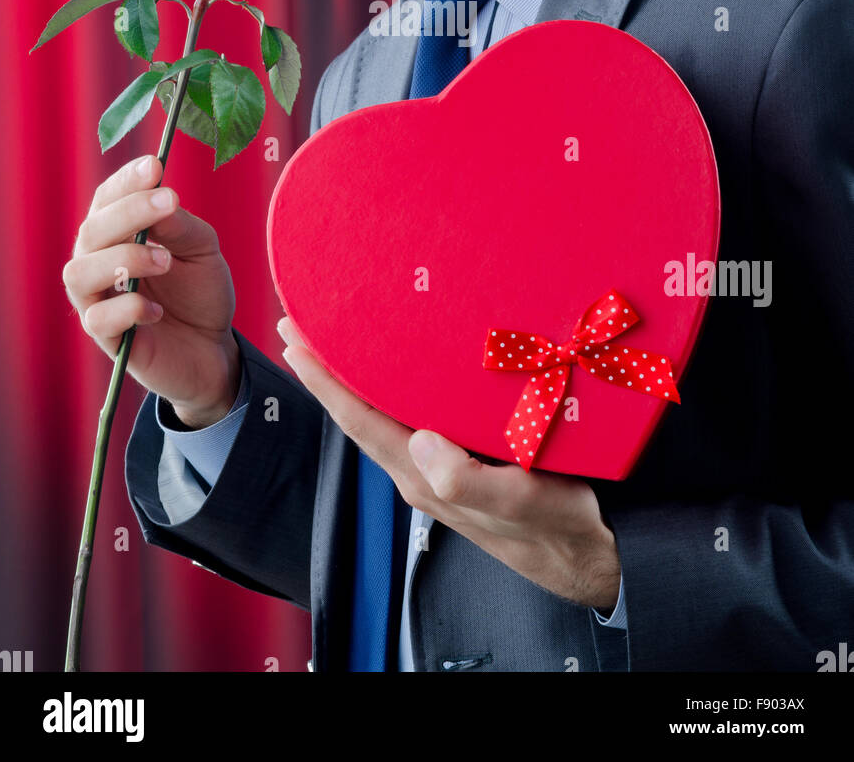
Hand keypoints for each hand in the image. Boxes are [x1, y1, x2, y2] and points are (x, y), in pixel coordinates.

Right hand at [62, 154, 239, 426]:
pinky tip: (157, 309)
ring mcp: (97, 301)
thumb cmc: (200, 292)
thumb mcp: (202, 250)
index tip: (155, 166)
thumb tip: (162, 198)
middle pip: (91, 231)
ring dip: (124, 259)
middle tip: (170, 202)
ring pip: (79, 273)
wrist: (213, 349)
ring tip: (165, 261)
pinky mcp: (106, 339)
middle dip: (129, 212)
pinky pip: (97, 319)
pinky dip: (128, 308)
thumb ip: (180, 226)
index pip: (107, 200)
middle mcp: (98, 263)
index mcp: (118, 235)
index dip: (126, 181)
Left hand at [277, 315, 620, 612]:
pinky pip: (410, 420)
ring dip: (355, 379)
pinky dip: (392, 390)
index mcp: (424, 476)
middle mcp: (421, 471)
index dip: (325, 381)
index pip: (360, 421)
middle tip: (299, 324)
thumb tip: (419, 440)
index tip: (295, 340)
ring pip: (381, 416)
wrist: (587, 558)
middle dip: (326, 372)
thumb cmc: (557, 528)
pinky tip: (400, 370)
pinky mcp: (459, 463)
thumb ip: (467, 480)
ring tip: (337, 339)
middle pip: (359, 415)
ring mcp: (437, 469)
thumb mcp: (520, 501)